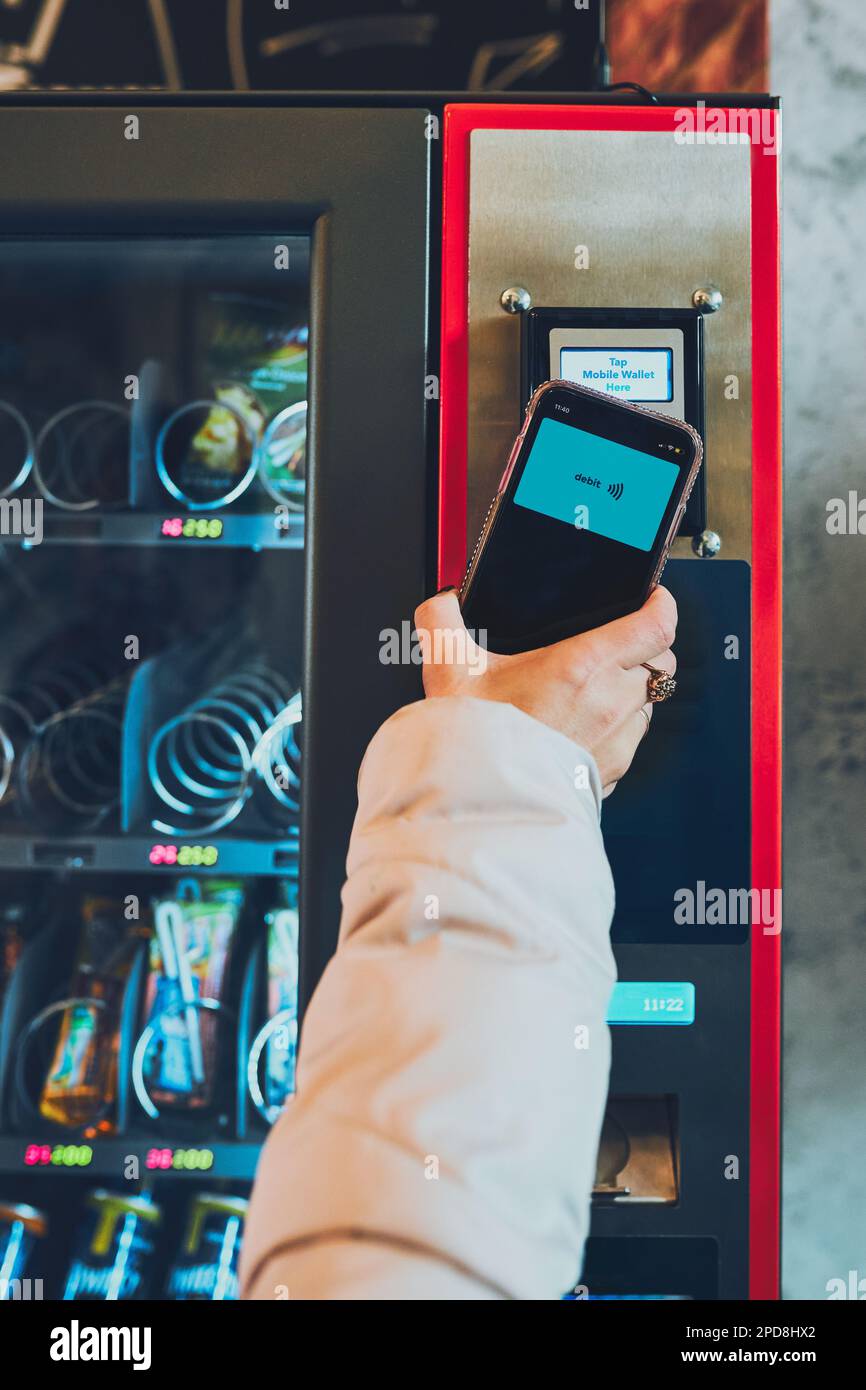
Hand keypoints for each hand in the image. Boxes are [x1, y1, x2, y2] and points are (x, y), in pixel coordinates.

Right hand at [414, 587, 677, 795]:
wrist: (479, 802)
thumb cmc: (472, 739)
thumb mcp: (449, 670)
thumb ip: (442, 622)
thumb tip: (442, 600)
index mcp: (582, 667)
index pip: (656, 627)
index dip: (662, 605)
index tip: (653, 597)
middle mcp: (610, 702)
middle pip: (662, 662)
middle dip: (648, 647)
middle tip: (624, 641)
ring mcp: (616, 740)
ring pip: (650, 702)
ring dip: (634, 689)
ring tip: (600, 686)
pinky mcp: (611, 771)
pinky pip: (632, 739)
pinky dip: (621, 726)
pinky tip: (588, 724)